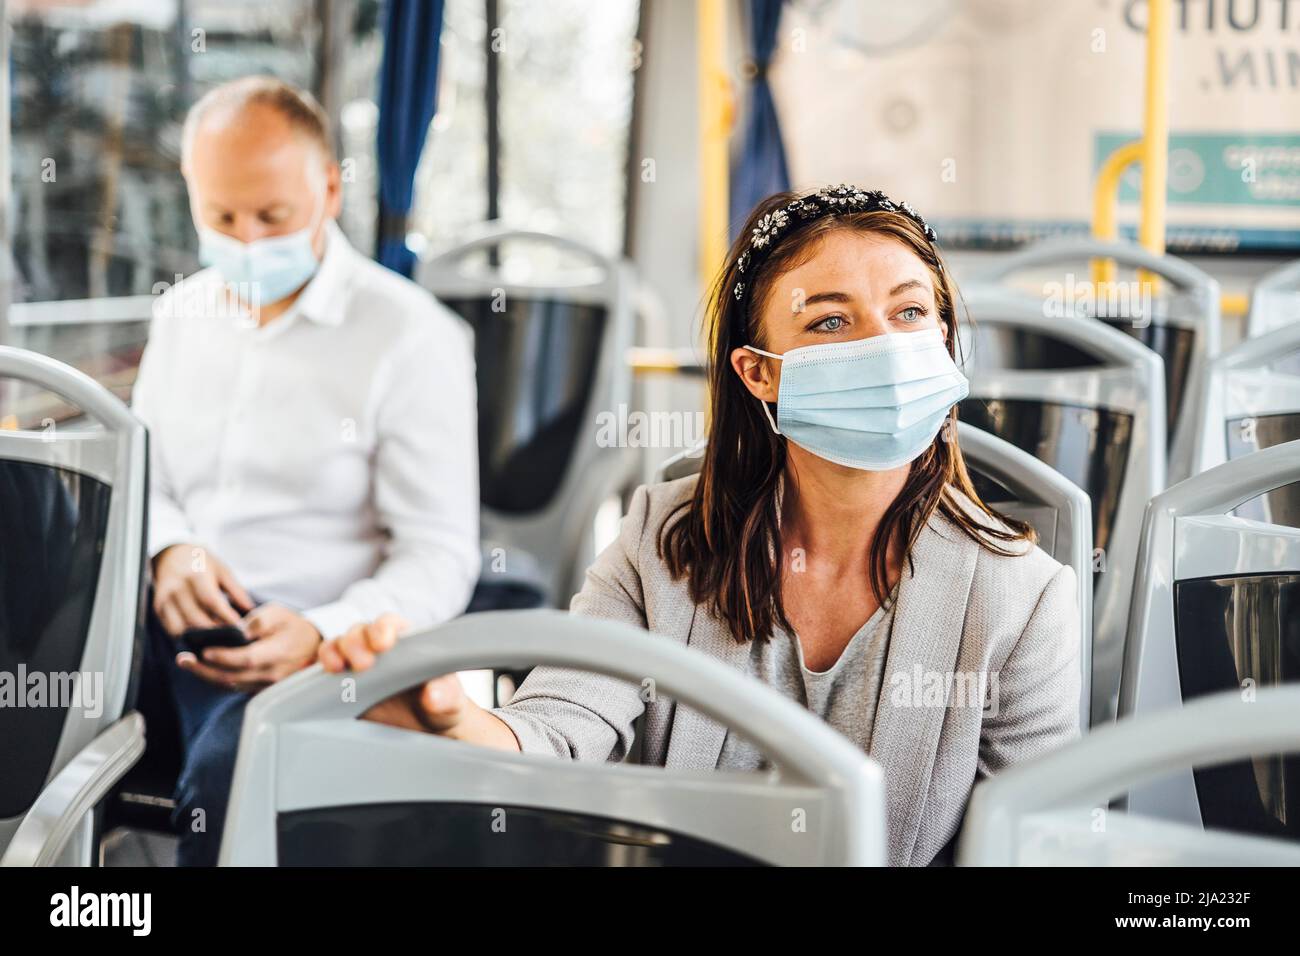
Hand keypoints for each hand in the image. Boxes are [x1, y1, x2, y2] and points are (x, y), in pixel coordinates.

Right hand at [152, 544, 253, 635]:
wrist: (171, 555)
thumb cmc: (201, 563)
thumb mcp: (222, 570)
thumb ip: (236, 591)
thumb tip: (251, 610)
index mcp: (195, 576)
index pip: (211, 601)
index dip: (226, 617)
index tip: (241, 629)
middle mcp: (177, 589)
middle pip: (196, 619)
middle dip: (216, 633)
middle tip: (232, 639)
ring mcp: (165, 600)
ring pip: (182, 629)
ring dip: (200, 638)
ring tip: (217, 639)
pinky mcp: (158, 609)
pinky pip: (172, 630)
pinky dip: (187, 637)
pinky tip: (201, 637)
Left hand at [178, 603, 320, 692]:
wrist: (312, 646)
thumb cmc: (293, 627)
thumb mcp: (279, 614)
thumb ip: (258, 621)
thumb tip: (236, 630)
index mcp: (278, 653)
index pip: (247, 658)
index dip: (224, 657)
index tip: (204, 650)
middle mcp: (271, 674)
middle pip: (233, 677)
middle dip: (204, 669)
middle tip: (183, 660)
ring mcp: (266, 685)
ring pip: (231, 685)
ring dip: (207, 675)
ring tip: (187, 663)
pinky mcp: (260, 689)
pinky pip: (235, 687)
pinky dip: (217, 678)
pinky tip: (203, 669)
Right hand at [318, 614, 471, 735]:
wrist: (425, 731)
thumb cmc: (441, 707)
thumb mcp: (450, 702)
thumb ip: (446, 696)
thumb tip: (433, 695)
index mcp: (407, 642)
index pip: (390, 624)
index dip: (383, 628)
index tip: (383, 644)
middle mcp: (379, 649)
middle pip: (359, 632)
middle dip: (356, 642)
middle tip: (362, 663)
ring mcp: (357, 665)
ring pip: (338, 647)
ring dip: (333, 652)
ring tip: (336, 667)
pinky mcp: (341, 685)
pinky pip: (322, 672)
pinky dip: (314, 670)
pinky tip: (310, 676)